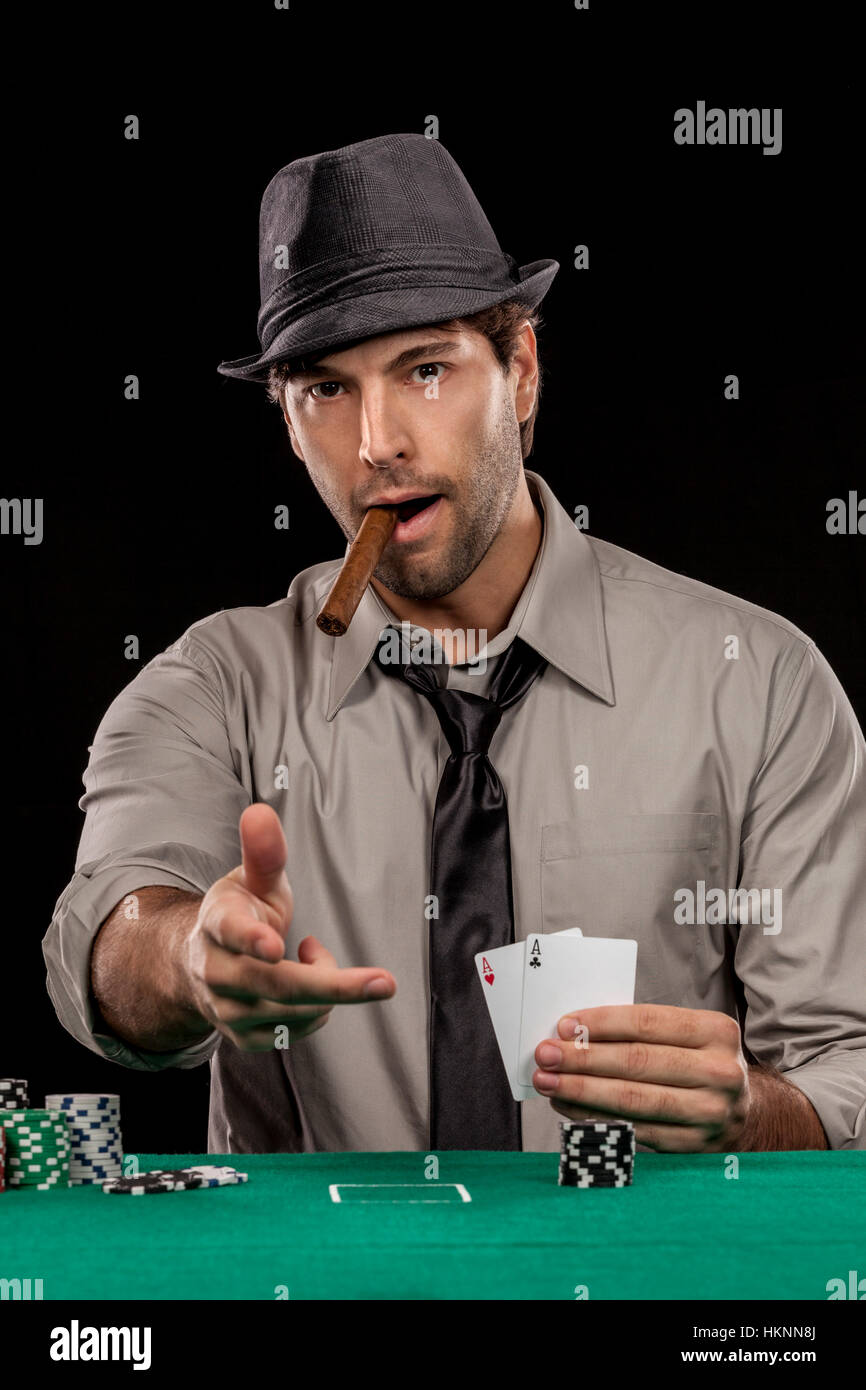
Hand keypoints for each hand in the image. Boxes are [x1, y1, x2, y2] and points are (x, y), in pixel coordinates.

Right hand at [183, 803, 395, 1050]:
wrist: (201, 965)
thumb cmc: (239, 913)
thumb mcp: (250, 879)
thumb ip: (263, 851)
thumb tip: (261, 812)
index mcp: (216, 924)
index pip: (231, 932)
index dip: (253, 939)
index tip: (277, 946)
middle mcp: (216, 973)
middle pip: (277, 985)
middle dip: (334, 985)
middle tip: (385, 983)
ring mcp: (227, 1011)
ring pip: (296, 1011)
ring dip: (328, 985)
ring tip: (314, 953)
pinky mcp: (244, 1039)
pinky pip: (300, 1029)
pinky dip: (318, 1007)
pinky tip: (307, 981)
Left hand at [532, 1003, 750, 1151]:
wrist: (747, 1112)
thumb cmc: (699, 1062)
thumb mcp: (688, 1036)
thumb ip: (642, 1031)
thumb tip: (574, 1033)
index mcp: (717, 1031)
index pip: (647, 1022)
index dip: (601, 1023)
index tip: (564, 1026)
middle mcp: (720, 1072)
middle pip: (637, 1063)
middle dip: (583, 1058)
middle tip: (545, 1055)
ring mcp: (711, 1113)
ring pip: (633, 1100)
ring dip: (582, 1091)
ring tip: (548, 1082)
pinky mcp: (695, 1145)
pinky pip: (635, 1130)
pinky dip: (596, 1118)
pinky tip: (569, 1107)